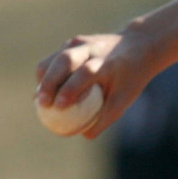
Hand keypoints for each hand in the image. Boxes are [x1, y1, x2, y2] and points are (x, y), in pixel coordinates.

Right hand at [33, 31, 151, 140]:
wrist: (138, 45)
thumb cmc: (131, 77)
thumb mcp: (125, 97)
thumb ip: (106, 116)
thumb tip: (85, 136)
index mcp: (108, 61)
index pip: (85, 73)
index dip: (70, 89)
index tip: (60, 107)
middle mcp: (93, 48)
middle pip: (65, 60)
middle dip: (49, 82)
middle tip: (42, 103)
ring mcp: (81, 42)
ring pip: (55, 58)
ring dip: (44, 78)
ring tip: (38, 99)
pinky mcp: (73, 42)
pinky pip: (54, 58)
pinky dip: (46, 73)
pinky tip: (44, 90)